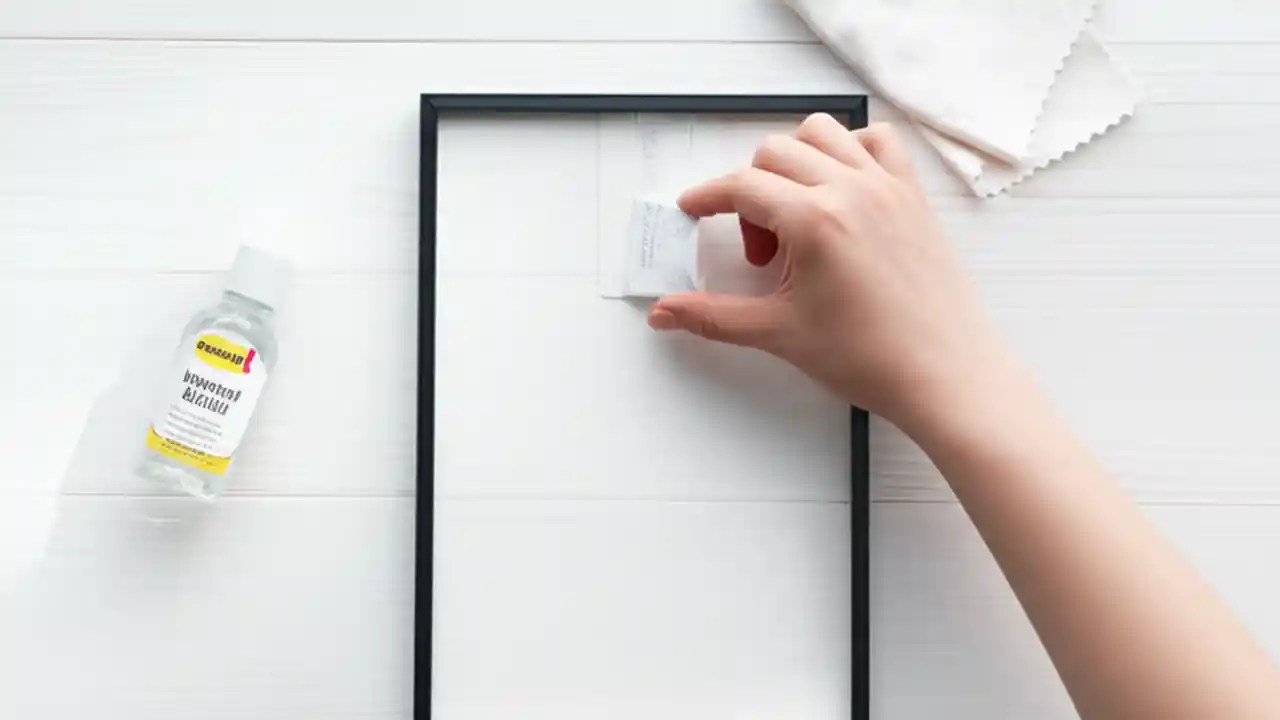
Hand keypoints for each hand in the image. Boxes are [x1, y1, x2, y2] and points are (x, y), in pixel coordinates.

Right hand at [648, 114, 1011, 431]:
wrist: (945, 375)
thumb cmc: (872, 358)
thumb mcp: (779, 334)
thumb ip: (714, 317)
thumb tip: (664, 313)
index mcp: (815, 220)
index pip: (742, 186)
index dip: (707, 197)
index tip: (693, 210)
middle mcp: (852, 190)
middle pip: (775, 153)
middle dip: (750, 191)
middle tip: (761, 253)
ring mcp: (888, 187)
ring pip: (823, 134)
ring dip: (795, 160)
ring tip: (796, 215)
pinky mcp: (914, 197)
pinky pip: (878, 143)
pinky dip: (851, 151)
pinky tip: (841, 193)